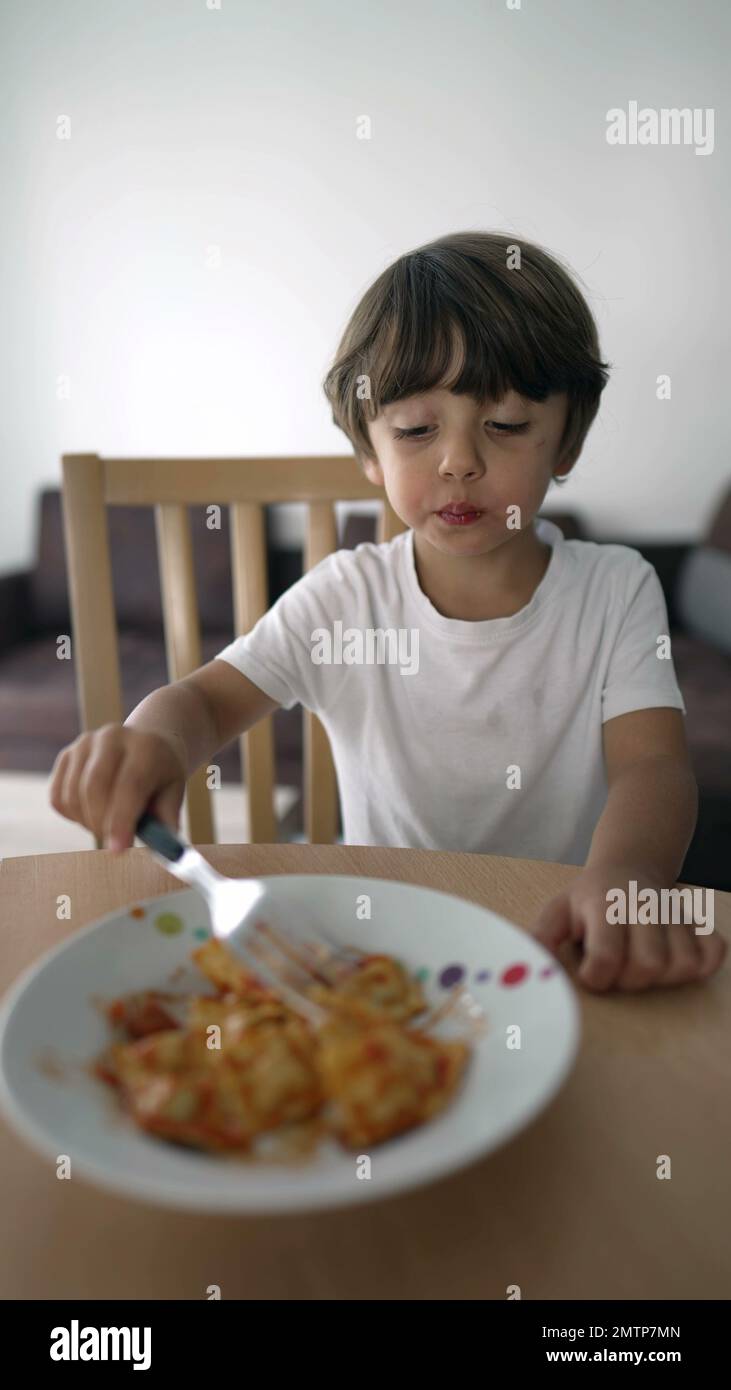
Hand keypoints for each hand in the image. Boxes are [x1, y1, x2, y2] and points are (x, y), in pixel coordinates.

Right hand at [49, 724, 186, 851]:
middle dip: (100, 825)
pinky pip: (58, 797)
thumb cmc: (161, 774)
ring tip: (108, 825)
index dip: (121, 820)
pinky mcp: (66, 755)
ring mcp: (85, 744)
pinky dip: (72, 816)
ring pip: (73, 796)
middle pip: (94, 787)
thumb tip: (162, 849)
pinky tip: (92, 813)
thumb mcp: (174, 793)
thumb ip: (167, 820)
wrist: (146, 743)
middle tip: (114, 844)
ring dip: (87, 822)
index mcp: (145, 746)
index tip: (118, 850)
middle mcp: (112, 738)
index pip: (129, 785)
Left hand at [532, 862, 726, 991]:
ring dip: (661, 978)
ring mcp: (675, 914)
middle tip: (617, 970)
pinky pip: (714, 953)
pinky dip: (700, 965)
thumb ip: (542, 937)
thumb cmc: (590, 897)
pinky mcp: (698, 923)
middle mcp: (644, 906)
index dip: (597, 977)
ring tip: (640, 964)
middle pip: (649, 966)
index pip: (608, 956)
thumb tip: (528, 969)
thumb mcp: (559, 909)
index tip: (590, 974)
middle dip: (629, 980)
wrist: (630, 864)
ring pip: (683, 965)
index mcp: (606, 905)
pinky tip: (675, 961)